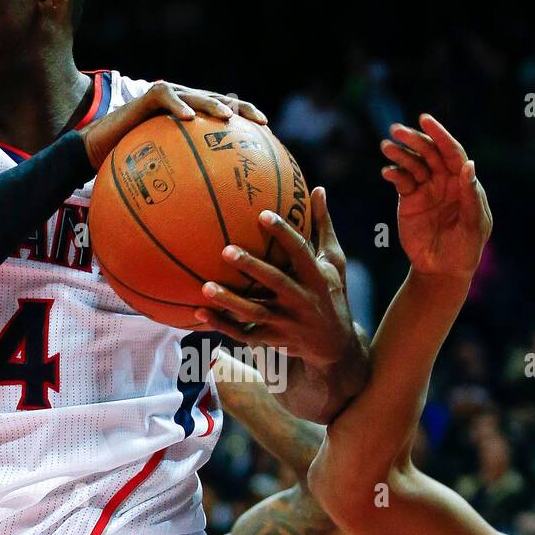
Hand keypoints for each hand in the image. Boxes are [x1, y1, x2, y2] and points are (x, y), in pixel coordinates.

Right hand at [80, 81, 266, 170]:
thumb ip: (188, 185)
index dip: (248, 119)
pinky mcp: (145, 98)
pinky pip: (164, 97)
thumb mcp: (164, 180)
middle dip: (241, 109)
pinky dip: (177, 106)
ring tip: (226, 117)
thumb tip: (214, 217)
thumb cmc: (130, 169)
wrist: (97, 152)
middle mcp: (185, 106)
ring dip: (212, 104)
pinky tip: (189, 119)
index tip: (268, 133)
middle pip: (220, 99)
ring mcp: (166, 99)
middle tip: (260, 122)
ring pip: (196, 95)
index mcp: (194, 122)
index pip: (228, 114)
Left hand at [193, 187, 368, 421]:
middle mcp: (302, 300)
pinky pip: (243, 334)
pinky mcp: (272, 339)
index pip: (300, 252)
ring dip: (230, 302)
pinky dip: (221, 325)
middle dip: (252, 267)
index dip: (283, 233)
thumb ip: (322, 226)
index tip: (262, 214)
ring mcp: (286, 322)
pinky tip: (198, 312)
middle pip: (275, 282)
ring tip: (205, 288)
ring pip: (255, 312)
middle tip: (226, 250)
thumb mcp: (333, 261)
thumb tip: (317, 189)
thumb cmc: (331, 292)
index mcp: (317, 277)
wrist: (336, 345)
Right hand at [380, 115, 491, 279]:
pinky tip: (387, 172)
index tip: (425, 120)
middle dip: (414, 140)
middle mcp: (444, 181)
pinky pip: (401, 181)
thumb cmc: (465, 250)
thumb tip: (468, 165)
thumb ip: (470, 196)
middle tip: (396, 129)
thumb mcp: (474, 225)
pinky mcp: (409, 200)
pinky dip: (394, 174)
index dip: (440, 135)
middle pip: (429, 153)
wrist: (442, 270)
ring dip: (400, 154)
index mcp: (463, 182)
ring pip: (413, 164)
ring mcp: (426, 189)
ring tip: (386, 147)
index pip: (452, 152)